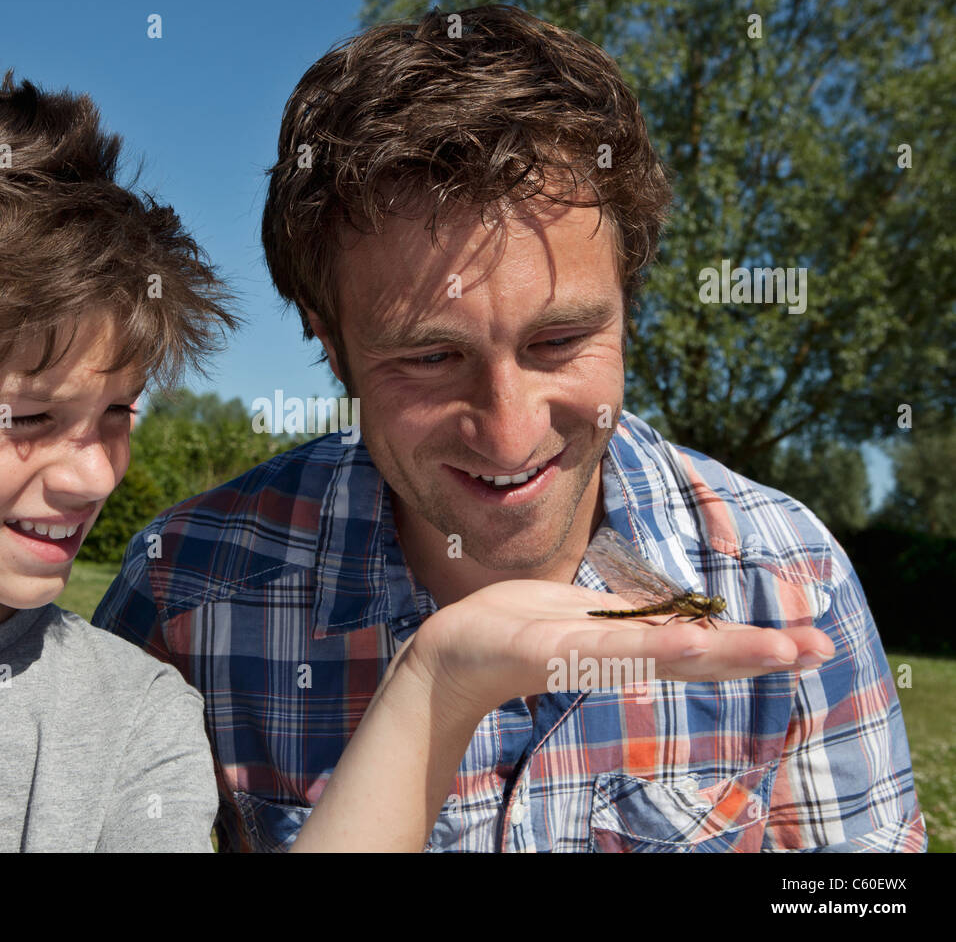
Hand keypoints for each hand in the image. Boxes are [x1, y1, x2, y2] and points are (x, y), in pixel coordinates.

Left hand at [403, 579, 836, 726]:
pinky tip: (695, 645)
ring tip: (780, 650)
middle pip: (697, 651)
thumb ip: (624, 621)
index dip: (749, 643)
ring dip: (724, 649)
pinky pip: (610, 649)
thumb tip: (666, 620)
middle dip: (757, 651)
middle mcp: (615, 654)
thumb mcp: (578, 612)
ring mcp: (588, 657)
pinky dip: (654, 647)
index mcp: (624, 641)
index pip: (698, 640)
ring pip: (665, 651)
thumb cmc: (513, 626)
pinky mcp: (554, 653)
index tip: (806, 644)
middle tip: (820, 651)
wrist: (448, 650)